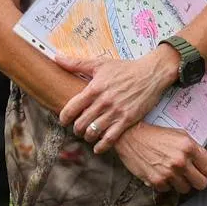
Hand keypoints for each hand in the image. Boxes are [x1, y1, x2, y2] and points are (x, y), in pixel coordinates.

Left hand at [59, 50, 176, 152]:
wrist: (150, 74)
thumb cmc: (125, 68)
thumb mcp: (100, 64)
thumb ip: (77, 63)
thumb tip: (56, 58)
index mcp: (94, 88)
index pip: (72, 108)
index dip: (64, 117)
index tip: (63, 120)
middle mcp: (103, 102)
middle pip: (80, 123)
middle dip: (75, 129)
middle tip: (76, 129)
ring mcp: (116, 112)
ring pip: (93, 132)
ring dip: (87, 137)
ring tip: (87, 135)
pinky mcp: (127, 120)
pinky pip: (110, 138)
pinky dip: (101, 146)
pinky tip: (97, 147)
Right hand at [112, 122, 206, 195]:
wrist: (131, 137)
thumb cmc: (157, 136)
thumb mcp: (181, 137)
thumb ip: (200, 151)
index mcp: (189, 147)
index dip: (205, 170)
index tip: (199, 169)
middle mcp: (180, 161)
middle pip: (201, 184)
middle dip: (197, 180)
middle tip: (189, 175)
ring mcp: (169, 173)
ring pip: (186, 189)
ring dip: (181, 183)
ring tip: (172, 172)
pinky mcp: (157, 181)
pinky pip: (169, 190)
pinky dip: (166, 184)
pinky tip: (161, 172)